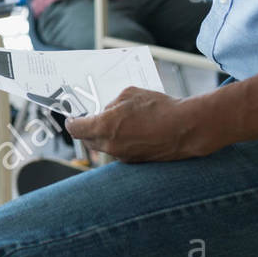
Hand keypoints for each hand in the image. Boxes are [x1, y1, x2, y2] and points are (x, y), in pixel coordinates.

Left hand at [64, 87, 209, 162]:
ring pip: (103, 147)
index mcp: (104, 126)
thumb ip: (112, 102)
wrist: (186, 129)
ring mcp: (123, 156)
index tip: (71, 119)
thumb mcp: (130, 94)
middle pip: (87, 140)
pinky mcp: (135, 162)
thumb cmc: (159, 108)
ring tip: (115, 124)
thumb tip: (107, 110)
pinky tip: (130, 132)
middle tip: (89, 120)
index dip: (71, 123)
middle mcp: (110, 145)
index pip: (76, 129)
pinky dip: (118, 143)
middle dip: (86, 130)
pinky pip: (118, 152)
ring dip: (103, 137)